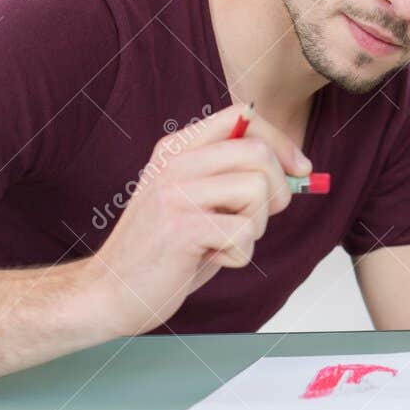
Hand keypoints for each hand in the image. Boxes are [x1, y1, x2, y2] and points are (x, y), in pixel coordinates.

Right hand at [85, 105, 309, 333]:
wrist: (111, 292)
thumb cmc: (161, 253)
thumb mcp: (196, 203)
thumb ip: (234, 180)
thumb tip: (295, 171)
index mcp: (177, 149)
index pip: (243, 116)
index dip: (280, 142)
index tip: (298, 171)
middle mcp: (175, 162)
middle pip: (258, 152)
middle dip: (277, 191)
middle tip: (254, 221)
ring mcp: (175, 191)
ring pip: (258, 189)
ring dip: (255, 227)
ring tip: (222, 242)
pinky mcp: (181, 226)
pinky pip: (245, 232)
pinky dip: (239, 255)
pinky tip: (209, 259)